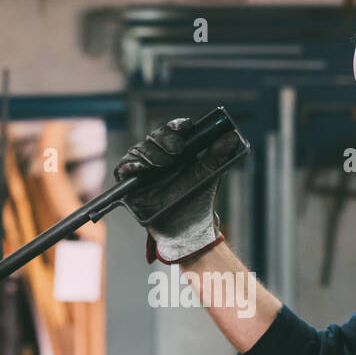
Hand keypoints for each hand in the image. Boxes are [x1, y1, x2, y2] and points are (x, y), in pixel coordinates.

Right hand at [113, 117, 240, 262]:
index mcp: (177, 151)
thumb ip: (217, 156)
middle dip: (165, 139)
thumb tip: (231, 137)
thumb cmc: (196, 201)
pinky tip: (141, 168)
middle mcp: (159, 156)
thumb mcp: (208, 176)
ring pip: (139, 149)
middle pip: (155, 136)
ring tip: (163, 163)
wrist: (185, 228)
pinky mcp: (130, 182)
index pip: (174, 130)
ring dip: (151, 153)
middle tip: (177, 149)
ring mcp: (143, 168)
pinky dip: (131, 165)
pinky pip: (124, 167)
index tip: (186, 128)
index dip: (178, 126)